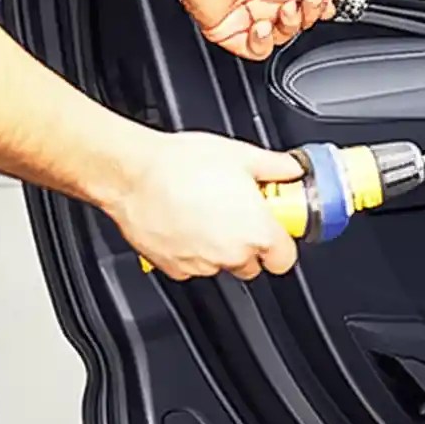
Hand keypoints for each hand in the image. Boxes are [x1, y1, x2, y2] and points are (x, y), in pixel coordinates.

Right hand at [100, 131, 301, 279]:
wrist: (132, 173)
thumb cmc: (182, 165)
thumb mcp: (243, 156)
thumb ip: (277, 167)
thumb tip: (292, 170)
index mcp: (256, 231)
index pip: (285, 259)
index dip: (282, 243)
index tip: (275, 227)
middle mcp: (231, 254)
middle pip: (254, 264)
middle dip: (251, 243)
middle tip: (241, 214)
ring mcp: (200, 264)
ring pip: (222, 265)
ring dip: (221, 247)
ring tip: (209, 213)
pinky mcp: (173, 267)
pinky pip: (193, 265)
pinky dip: (194, 250)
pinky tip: (187, 223)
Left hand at [175, 0, 337, 59]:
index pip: (308, 3)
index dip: (318, 6)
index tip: (323, 0)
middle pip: (298, 23)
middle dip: (306, 15)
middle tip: (305, 2)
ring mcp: (247, 15)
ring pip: (280, 38)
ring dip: (287, 28)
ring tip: (282, 11)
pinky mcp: (230, 32)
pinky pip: (255, 50)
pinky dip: (263, 43)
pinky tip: (260, 25)